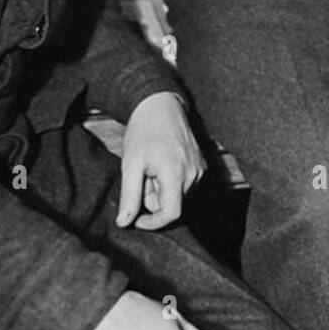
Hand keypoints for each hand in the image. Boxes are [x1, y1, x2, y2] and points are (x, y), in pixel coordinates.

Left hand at [117, 91, 204, 230]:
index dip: (153, 223)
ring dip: (163, 191)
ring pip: (179, 197)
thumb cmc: (143, 132)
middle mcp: (194, 173)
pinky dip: (172, 183)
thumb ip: (130, 196)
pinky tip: (164, 165)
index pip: (171, 214)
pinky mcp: (203, 167)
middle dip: (154, 199)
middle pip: (173, 206)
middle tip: (143, 177)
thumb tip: (124, 223)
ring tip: (153, 169)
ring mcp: (201, 170)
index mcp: (176, 173)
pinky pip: (185, 187)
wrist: (161, 106)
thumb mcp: (130, 164)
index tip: (137, 220)